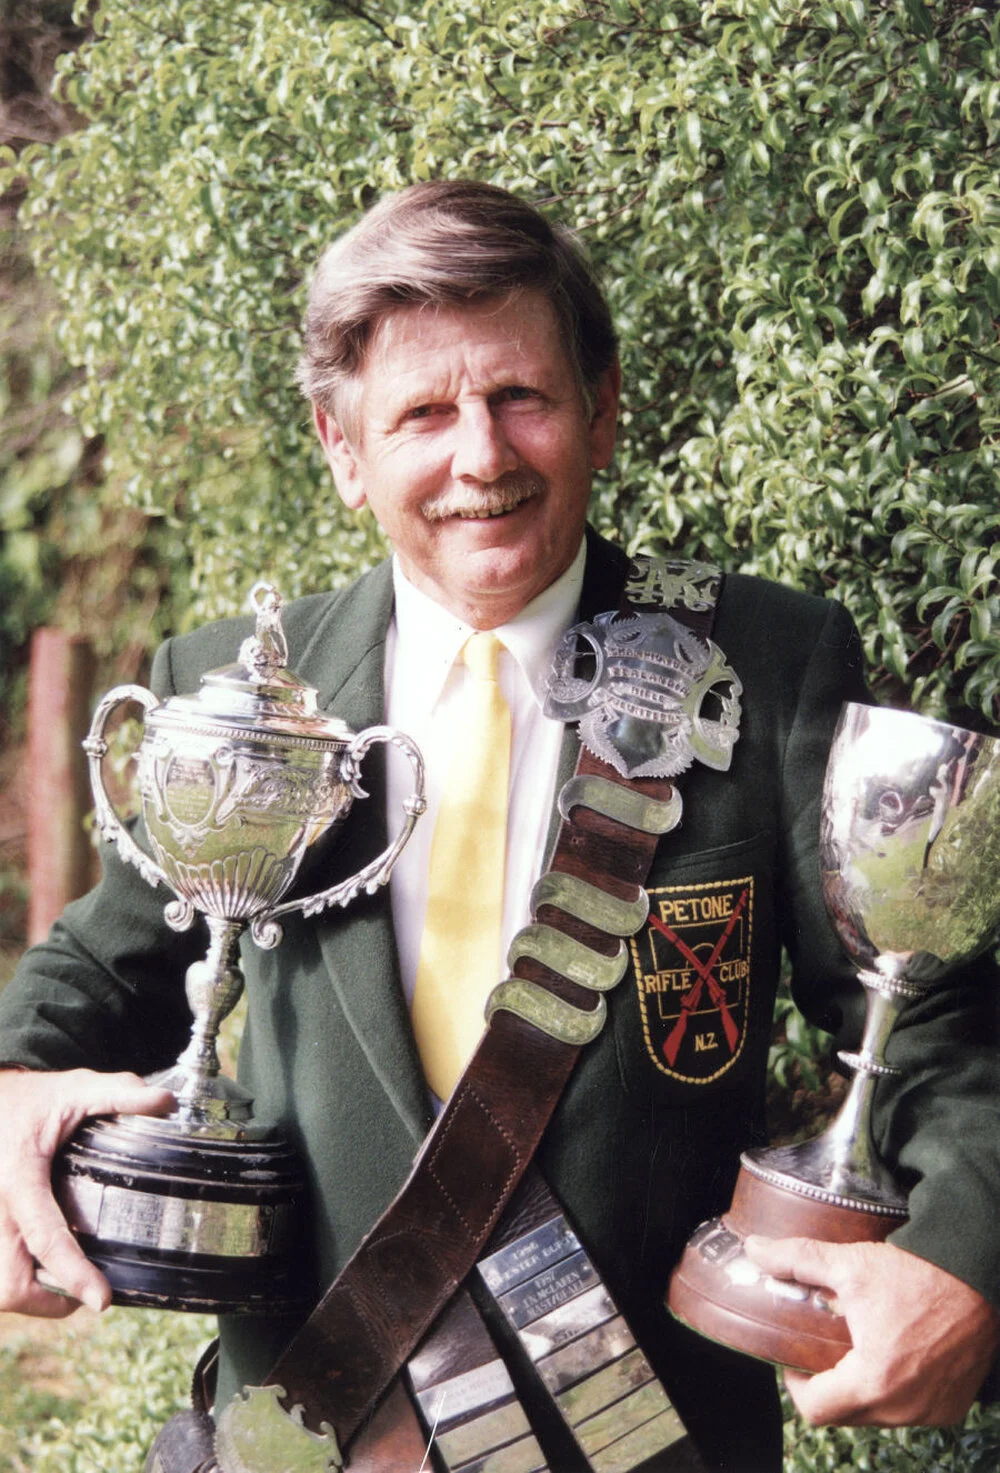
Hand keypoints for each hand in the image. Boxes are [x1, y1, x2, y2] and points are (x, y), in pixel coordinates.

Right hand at [0, 1067, 173, 1317]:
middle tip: (86, 1295)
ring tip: (65, 1284)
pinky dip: (15, 1279)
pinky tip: (41, 1265)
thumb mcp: (75, 1089)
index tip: (102, 1301)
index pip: (45, 1238)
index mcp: (19, 1178)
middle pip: (8, 1284)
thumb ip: (120, 1094)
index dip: (73, 1274)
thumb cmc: (31, 1098)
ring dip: (29, 1294)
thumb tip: (167, 1104)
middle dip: (46, 1302)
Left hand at [744, 1235, 998, 1426]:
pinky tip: (892, 1356)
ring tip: (857, 1349)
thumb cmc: (918, 1272)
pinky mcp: (952, 1405)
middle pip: (845, 1414)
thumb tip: (755, 1249)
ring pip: (878, 1414)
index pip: (815, 1409)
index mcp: (873, 1382)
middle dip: (827, 1386)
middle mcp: (904, 1408)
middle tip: (821, 1350)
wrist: (977, 1274)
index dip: (795, 1384)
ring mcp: (932, 1410)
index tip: (794, 1359)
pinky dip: (896, 1391)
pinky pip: (910, 1410)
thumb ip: (798, 1260)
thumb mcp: (850, 1264)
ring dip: (862, 1389)